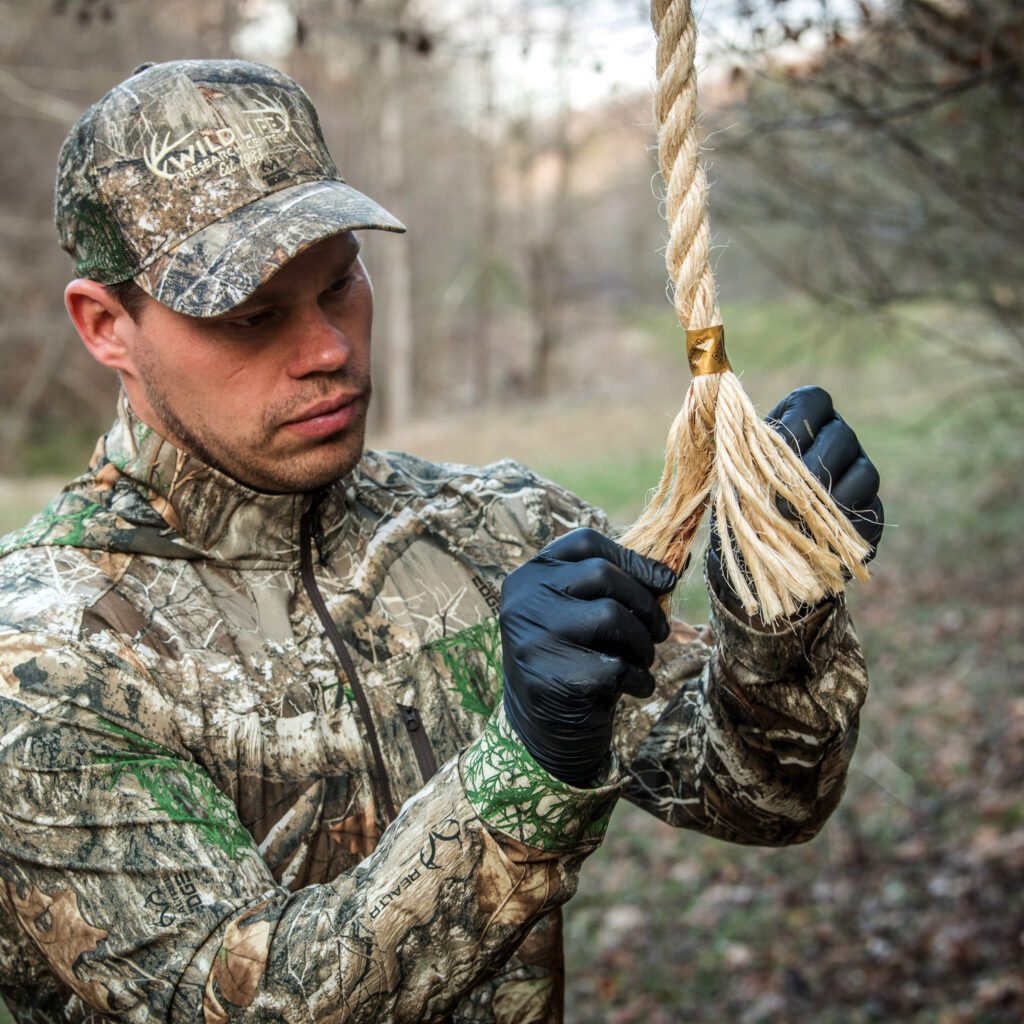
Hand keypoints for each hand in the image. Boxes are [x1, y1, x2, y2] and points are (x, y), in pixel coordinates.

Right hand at [500, 528, 676, 786]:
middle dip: (644, 603)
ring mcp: (533, 639)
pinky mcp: (550, 678)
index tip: (662, 581)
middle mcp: (523, 602)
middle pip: (603, 574)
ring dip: (643, 642)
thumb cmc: (575, 660)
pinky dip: (638, 678)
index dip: (631, 558)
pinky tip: (633, 687)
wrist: (544, 730)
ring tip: (643, 660)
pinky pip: (615, 666)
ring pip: (611, 615)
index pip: (584, 543)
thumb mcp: (581, 614)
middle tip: (659, 631)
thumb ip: (612, 586)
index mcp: (529, 576)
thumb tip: (672, 569)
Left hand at [709, 385, 883, 609]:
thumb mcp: (734, 477)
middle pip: (841, 437)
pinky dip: (844, 524)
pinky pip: (870, 510)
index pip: (813, 401)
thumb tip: (748, 455)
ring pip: (864, 473)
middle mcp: (836, 438)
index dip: (797, 421)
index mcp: (802, 420)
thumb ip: (742, 460)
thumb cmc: (740, 503)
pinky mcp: (870, 509)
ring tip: (798, 519)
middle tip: (783, 496)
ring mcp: (858, 471)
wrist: (756, 548)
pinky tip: (818, 536)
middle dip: (812, 467)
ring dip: (830, 499)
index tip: (776, 447)